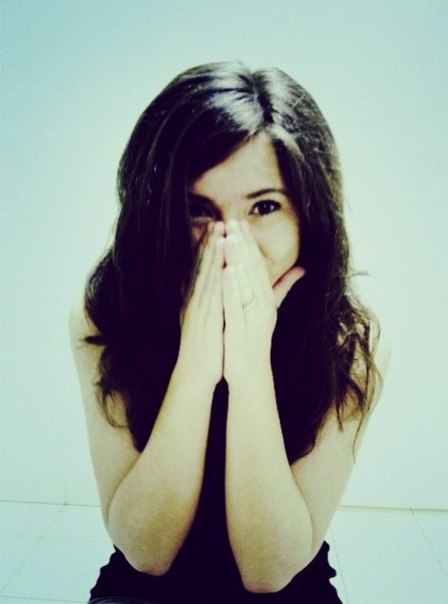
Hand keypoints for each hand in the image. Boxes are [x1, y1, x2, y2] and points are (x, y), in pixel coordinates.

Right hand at [177, 222, 224, 385]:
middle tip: (217, 221)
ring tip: (219, 235)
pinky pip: (212, 297)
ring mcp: (199, 310)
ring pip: (206, 278)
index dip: (207, 248)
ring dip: (212, 256)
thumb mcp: (202, 320)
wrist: (196, 372)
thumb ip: (202, 302)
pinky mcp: (207, 321)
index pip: (201, 269)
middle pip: (202, 268)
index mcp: (196, 300)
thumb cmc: (204, 346)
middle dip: (210, 244)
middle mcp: (195, 301)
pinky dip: (217, 280)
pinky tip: (223, 266)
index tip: (215, 228)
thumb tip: (201, 288)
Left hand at [222, 220, 304, 381]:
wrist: (251, 372)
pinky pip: (237, 305)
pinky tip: (227, 270)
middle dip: (243, 244)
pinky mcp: (241, 328)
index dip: (250, 243)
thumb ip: (282, 288)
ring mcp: (253, 316)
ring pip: (245, 283)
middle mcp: (263, 304)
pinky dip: (233, 287)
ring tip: (230, 237)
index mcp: (266, 298)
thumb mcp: (270, 310)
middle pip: (252, 269)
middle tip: (233, 220)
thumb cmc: (254, 339)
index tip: (241, 222)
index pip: (258, 265)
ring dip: (238, 259)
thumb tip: (301, 269)